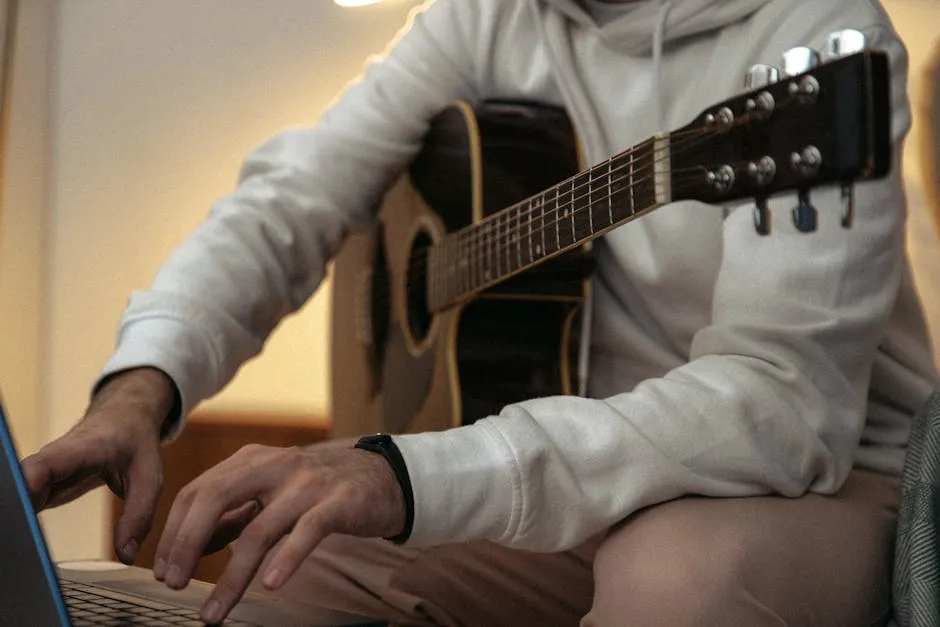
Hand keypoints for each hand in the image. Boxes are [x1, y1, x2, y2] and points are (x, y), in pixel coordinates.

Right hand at [21, 368, 174, 562]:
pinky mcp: (42, 485)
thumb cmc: (135, 442)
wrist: (126, 418)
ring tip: (19, 551)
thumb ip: (139, 516)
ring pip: (16, 496)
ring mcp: (43, 473)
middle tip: (20, 545)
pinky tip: (21, 545)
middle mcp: (50, 460)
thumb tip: (126, 555)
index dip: (24, 490)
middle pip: (18, 487)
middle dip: (15, 515)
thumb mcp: (149, 479)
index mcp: (76, 451)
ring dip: (16, 521)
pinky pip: (23, 503)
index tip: (20, 517)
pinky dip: (20, 521)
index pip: (39, 468)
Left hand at [152, 442, 405, 624]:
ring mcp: (308, 484)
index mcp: (252, 461)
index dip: (174, 531)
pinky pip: (308, 533)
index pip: (199, 490)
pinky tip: (270, 584)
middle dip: (186, 544)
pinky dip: (286, 560)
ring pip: (259, 530)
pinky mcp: (338, 503)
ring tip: (213, 612)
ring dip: (230, 576)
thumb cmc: (320, 488)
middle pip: (216, 498)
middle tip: (173, 584)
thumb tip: (188, 545)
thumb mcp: (271, 491)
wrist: (382, 476)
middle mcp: (275, 466)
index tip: (163, 570)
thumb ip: (233, 513)